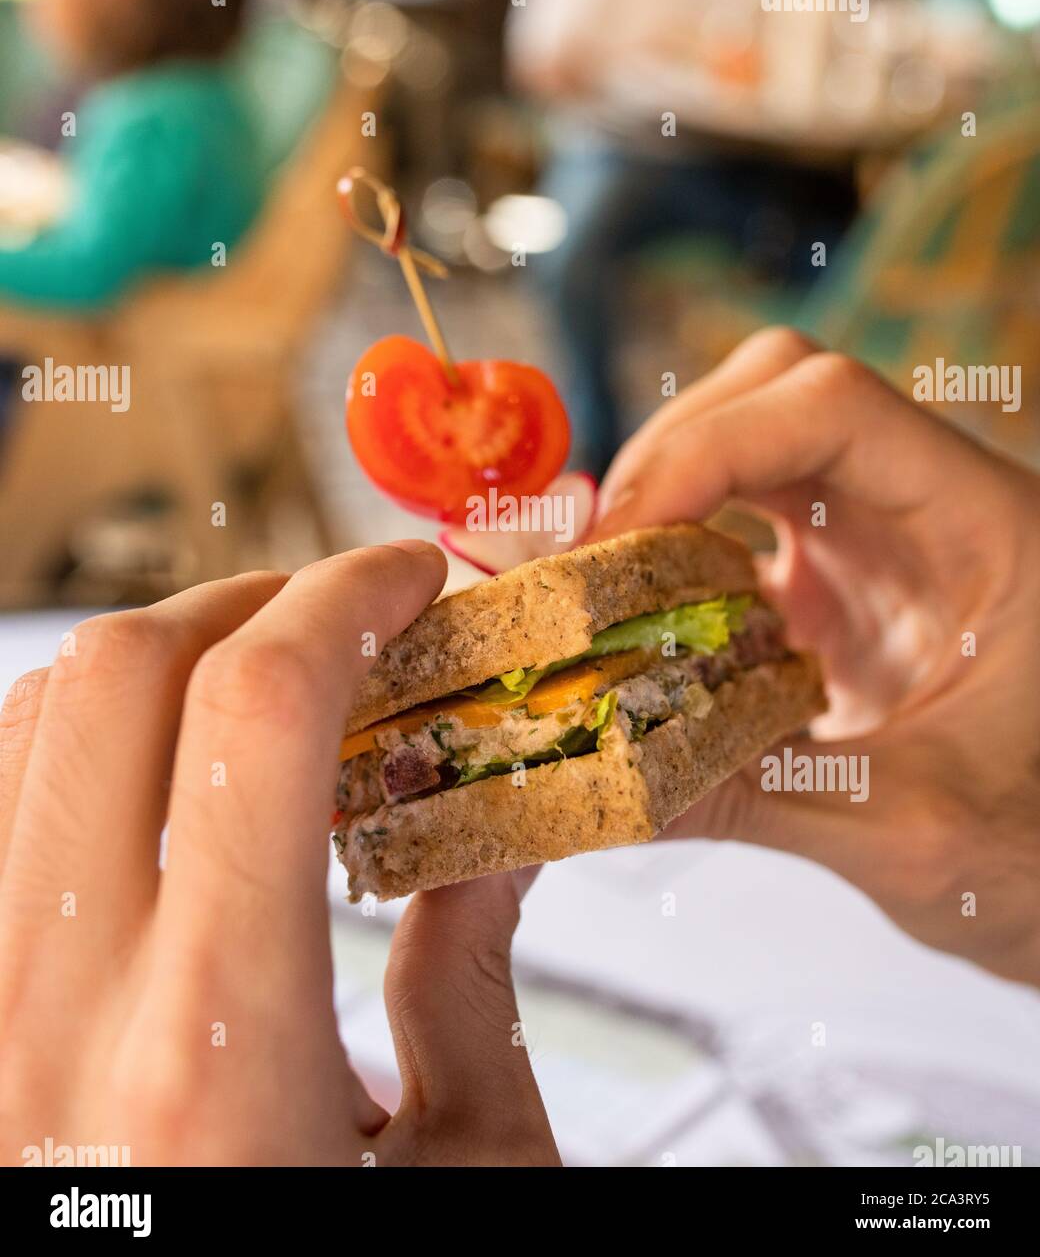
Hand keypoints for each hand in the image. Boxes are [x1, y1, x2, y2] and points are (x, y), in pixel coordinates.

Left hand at [0, 545, 557, 1166]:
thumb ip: (474, 977)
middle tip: (350, 621)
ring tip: (265, 680)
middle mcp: (62, 1011)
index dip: (347, 600)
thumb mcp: (461, 1171)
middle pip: (132, 676)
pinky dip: (81, 727)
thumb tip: (510, 820)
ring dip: (169, 652)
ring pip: (39, 712)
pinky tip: (164, 761)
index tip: (411, 579)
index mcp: (220, 1054)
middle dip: (261, 601)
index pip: (258, 721)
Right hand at [591, 329, 1039, 985]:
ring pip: (751, 434)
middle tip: (593, 555)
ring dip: (661, 490)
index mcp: (983, 528)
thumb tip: (601, 780)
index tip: (620, 534)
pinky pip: (738, 513)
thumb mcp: (904, 834)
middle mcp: (927, 504)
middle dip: (668, 454)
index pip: (832, 408)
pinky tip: (639, 613)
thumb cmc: (1034, 849)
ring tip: (602, 580)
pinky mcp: (837, 573)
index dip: (709, 447)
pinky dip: (671, 546)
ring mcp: (879, 531)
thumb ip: (754, 800)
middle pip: (779, 390)